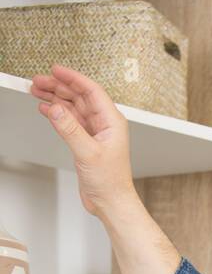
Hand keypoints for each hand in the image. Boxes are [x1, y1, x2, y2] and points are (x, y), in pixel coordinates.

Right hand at [29, 64, 136, 215]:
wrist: (111, 202)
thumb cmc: (111, 182)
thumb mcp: (88, 153)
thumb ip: (70, 130)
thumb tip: (56, 109)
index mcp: (111, 121)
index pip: (91, 91)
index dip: (73, 78)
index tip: (56, 70)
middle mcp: (103, 124)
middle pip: (79, 96)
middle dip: (59, 87)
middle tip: (39, 81)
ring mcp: (94, 133)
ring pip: (72, 108)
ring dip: (55, 99)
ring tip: (37, 91)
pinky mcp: (85, 142)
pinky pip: (69, 122)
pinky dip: (57, 115)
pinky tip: (46, 109)